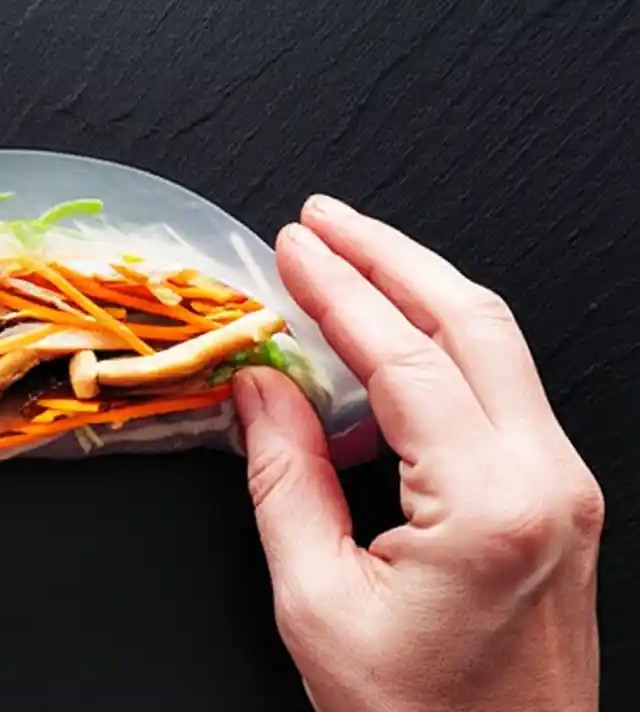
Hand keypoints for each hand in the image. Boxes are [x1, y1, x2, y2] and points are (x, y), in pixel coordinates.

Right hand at [234, 196, 602, 710]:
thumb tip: (260, 389)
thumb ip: (283, 480)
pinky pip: (499, 394)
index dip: (341, 291)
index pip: (408, 359)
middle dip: (391, 256)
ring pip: (495, 346)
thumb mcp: (316, 604)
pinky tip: (380, 354)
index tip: (293, 249)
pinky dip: (437, 351)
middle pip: (473, 321)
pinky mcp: (557, 502)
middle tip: (323, 220)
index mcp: (490, 506)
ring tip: (346, 263)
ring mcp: (564, 489)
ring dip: (418, 291)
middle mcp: (547, 482)